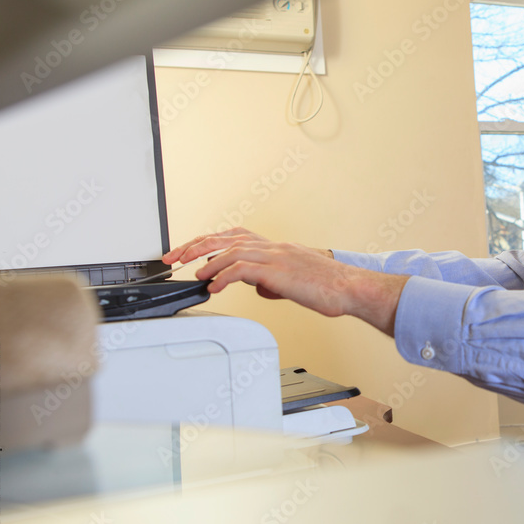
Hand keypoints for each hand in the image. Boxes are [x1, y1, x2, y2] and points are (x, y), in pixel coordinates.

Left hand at [164, 228, 406, 335]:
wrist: (350, 288)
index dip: (206, 241)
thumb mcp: (292, 282)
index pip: (232, 236)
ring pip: (231, 249)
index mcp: (275, 247)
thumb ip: (271, 281)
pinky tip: (214, 285)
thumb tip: (255, 286)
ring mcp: (276, 256)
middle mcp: (273, 247)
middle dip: (194, 246)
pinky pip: (243, 269)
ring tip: (193, 273)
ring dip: (206, 260)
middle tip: (173, 258)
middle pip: (225, 237)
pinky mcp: (279, 271)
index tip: (186, 252)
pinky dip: (223, 276)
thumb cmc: (328, 287)